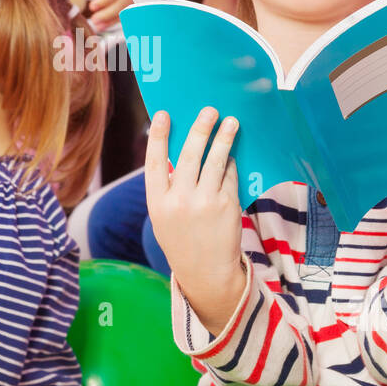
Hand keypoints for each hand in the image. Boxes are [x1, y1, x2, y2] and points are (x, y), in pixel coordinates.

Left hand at [90, 0, 156, 29]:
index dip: (105, 0)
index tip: (92, 7)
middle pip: (126, 0)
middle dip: (109, 14)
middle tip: (94, 20)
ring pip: (133, 9)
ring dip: (115, 20)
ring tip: (100, 25)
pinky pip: (138, 10)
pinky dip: (125, 18)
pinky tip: (112, 22)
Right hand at [143, 107, 245, 333]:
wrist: (206, 274)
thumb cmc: (182, 241)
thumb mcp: (163, 218)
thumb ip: (168, 189)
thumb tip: (177, 153)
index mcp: (157, 203)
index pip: (155, 162)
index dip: (157, 136)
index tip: (162, 115)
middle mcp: (179, 201)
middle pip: (188, 155)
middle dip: (200, 130)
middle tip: (209, 111)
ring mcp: (205, 203)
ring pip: (215, 161)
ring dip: (223, 138)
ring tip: (231, 122)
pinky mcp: (227, 206)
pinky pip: (229, 176)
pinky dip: (230, 164)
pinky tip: (232, 156)